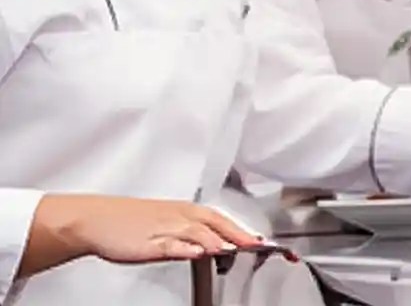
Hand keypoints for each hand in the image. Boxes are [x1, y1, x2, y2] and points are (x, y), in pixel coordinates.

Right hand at [26, 194, 261, 273]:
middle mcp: (179, 217)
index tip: (261, 241)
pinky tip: (196, 252)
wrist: (97, 219)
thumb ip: (192, 235)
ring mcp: (164, 228)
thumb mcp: (167, 223)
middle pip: (215, 223)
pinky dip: (185, 247)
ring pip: (197, 232)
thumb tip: (215, 245)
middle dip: (238, 235)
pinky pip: (170, 244)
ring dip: (217, 240)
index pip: (221, 219)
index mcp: (186, 211)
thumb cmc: (131, 221)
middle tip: (257, 245)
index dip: (242, 230)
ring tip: (234, 249)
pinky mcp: (148, 242)